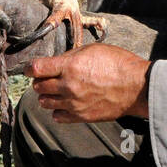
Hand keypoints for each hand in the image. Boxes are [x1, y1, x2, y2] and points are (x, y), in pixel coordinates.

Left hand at [24, 43, 150, 122]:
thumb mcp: (93, 50)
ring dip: (47, 96)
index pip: (36, 69)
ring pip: (45, 103)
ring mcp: (74, 103)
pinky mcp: (81, 116)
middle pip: (38, 86)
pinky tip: (65, 104)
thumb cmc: (118, 64)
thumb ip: (71, 56)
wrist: (136, 87)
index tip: (30, 69)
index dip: (29, 68)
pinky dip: (58, 110)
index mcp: (70, 66)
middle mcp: (68, 86)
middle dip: (39, 81)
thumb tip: (57, 62)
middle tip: (46, 78)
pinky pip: (57, 117)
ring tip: (56, 91)